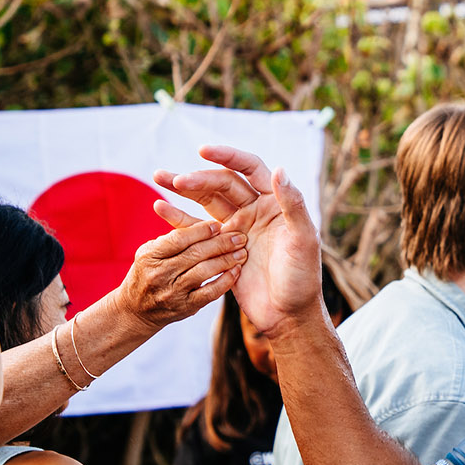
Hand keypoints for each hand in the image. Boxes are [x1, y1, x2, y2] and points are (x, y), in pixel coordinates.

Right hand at [113, 219, 245, 331]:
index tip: (219, 225)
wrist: (136, 310)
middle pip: (195, 254)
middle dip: (221, 243)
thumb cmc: (148, 273)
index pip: (179, 239)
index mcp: (150, 256)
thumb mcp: (150, 252)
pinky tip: (236, 271)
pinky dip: (225, 281)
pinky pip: (210, 293)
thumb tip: (205, 224)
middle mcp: (160, 274)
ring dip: (227, 260)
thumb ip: (172, 239)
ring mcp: (173, 293)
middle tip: (240, 236)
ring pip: (204, 272)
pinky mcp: (185, 308)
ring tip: (242, 252)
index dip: (201, 230)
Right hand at [154, 147, 321, 336]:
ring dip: (183, 189)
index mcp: (274, 202)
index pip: (250, 168)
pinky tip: (160, 207)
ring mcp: (237, 227)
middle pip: (223, 183)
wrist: (288, 315)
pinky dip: (179, 217)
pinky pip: (197, 228)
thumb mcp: (304, 241)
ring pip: (206, 201)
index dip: (228, 157)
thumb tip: (280, 169)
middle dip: (199, 177)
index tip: (204, 150)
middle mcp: (255, 209)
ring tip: (160, 177)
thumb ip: (293, 205)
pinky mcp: (221, 248)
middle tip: (177, 180)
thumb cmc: (303, 278)